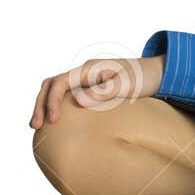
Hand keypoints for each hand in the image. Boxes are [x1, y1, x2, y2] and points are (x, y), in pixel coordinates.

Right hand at [31, 55, 164, 128]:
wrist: (158, 74)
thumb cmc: (144, 78)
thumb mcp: (128, 85)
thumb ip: (104, 92)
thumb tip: (78, 100)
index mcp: (90, 68)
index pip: (60, 82)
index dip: (52, 100)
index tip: (53, 120)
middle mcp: (84, 72)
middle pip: (51, 84)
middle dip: (41, 103)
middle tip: (35, 126)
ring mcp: (86, 80)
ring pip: (56, 89)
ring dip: (45, 105)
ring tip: (38, 126)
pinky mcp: (90, 89)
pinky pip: (66, 96)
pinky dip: (55, 107)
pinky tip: (55, 123)